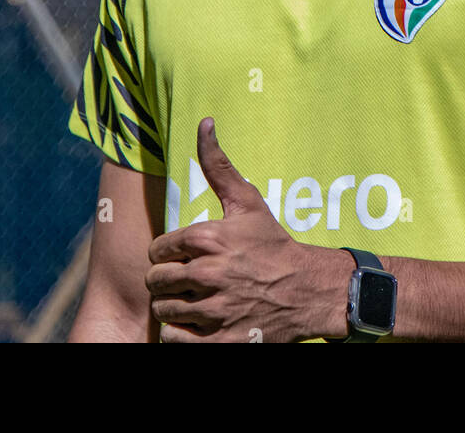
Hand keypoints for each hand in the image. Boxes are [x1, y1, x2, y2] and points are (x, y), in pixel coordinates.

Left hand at [146, 117, 322, 342]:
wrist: (309, 290)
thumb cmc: (273, 243)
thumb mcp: (247, 201)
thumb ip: (217, 164)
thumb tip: (204, 122)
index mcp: (207, 238)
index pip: (156, 250)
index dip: (168, 254)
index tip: (186, 256)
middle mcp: (207, 275)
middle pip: (155, 282)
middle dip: (167, 281)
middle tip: (189, 280)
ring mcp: (214, 311)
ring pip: (162, 311)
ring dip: (173, 308)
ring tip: (194, 301)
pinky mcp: (221, 342)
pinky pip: (173, 341)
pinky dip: (179, 335)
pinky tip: (197, 324)